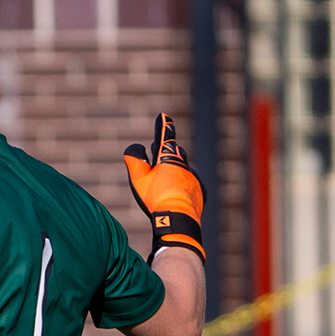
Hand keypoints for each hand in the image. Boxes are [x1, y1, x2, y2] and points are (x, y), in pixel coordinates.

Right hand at [122, 114, 205, 261]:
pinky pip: (191, 184)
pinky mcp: (200, 191)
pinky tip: (177, 195)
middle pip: (175, 153)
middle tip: (158, 153)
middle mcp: (184, 165)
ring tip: (166, 179)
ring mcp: (194, 178)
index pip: (165, 138)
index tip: (164, 116)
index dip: (164, 126)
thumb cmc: (156, 198)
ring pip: (184, 169)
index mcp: (168, 159)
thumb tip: (134, 149)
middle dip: (168, 152)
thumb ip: (134, 160)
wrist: (178, 219)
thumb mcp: (138, 179)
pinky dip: (184, 186)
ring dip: (176, 170)